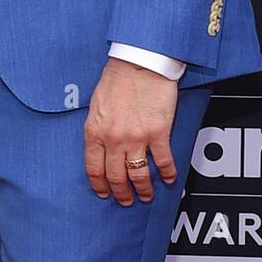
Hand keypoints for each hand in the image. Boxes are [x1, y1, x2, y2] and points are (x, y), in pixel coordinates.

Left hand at [84, 56, 179, 204]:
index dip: (99, 185)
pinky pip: (162, 162)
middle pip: (116, 176)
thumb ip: (98, 126)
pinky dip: (166, 174)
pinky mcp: (158, 134)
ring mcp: (136, 138)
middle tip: (126, 200)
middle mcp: (114, 138)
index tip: (103, 193)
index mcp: (95, 130)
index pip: (93, 168)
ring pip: (138, 175)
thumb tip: (101, 141)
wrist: (140, 62)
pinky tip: (168, 178)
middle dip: (121, 193)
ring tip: (146, 195)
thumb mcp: (97, 103)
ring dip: (143, 189)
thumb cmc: (118, 76)